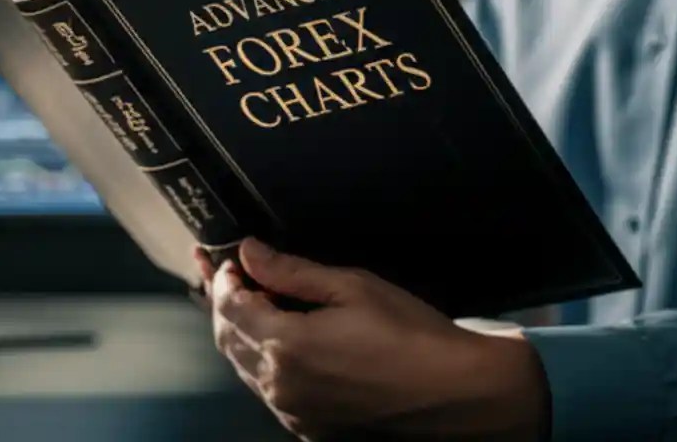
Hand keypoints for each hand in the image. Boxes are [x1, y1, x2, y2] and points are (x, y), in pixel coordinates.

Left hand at [194, 239, 550, 440]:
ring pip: (245, 368)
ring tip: (258, 302)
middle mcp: (278, 384)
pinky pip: (272, 392)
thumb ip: (292, 271)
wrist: (452, 392)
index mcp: (283, 345)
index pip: (228, 305)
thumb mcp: (352, 286)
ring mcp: (293, 411)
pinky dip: (265, 363)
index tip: (230, 256)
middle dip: (224, 303)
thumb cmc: (410, 333)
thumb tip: (249, 252)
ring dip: (242, 333)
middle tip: (228, 274)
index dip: (223, 276)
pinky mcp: (310, 428)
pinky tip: (286, 343)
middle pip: (227, 338)